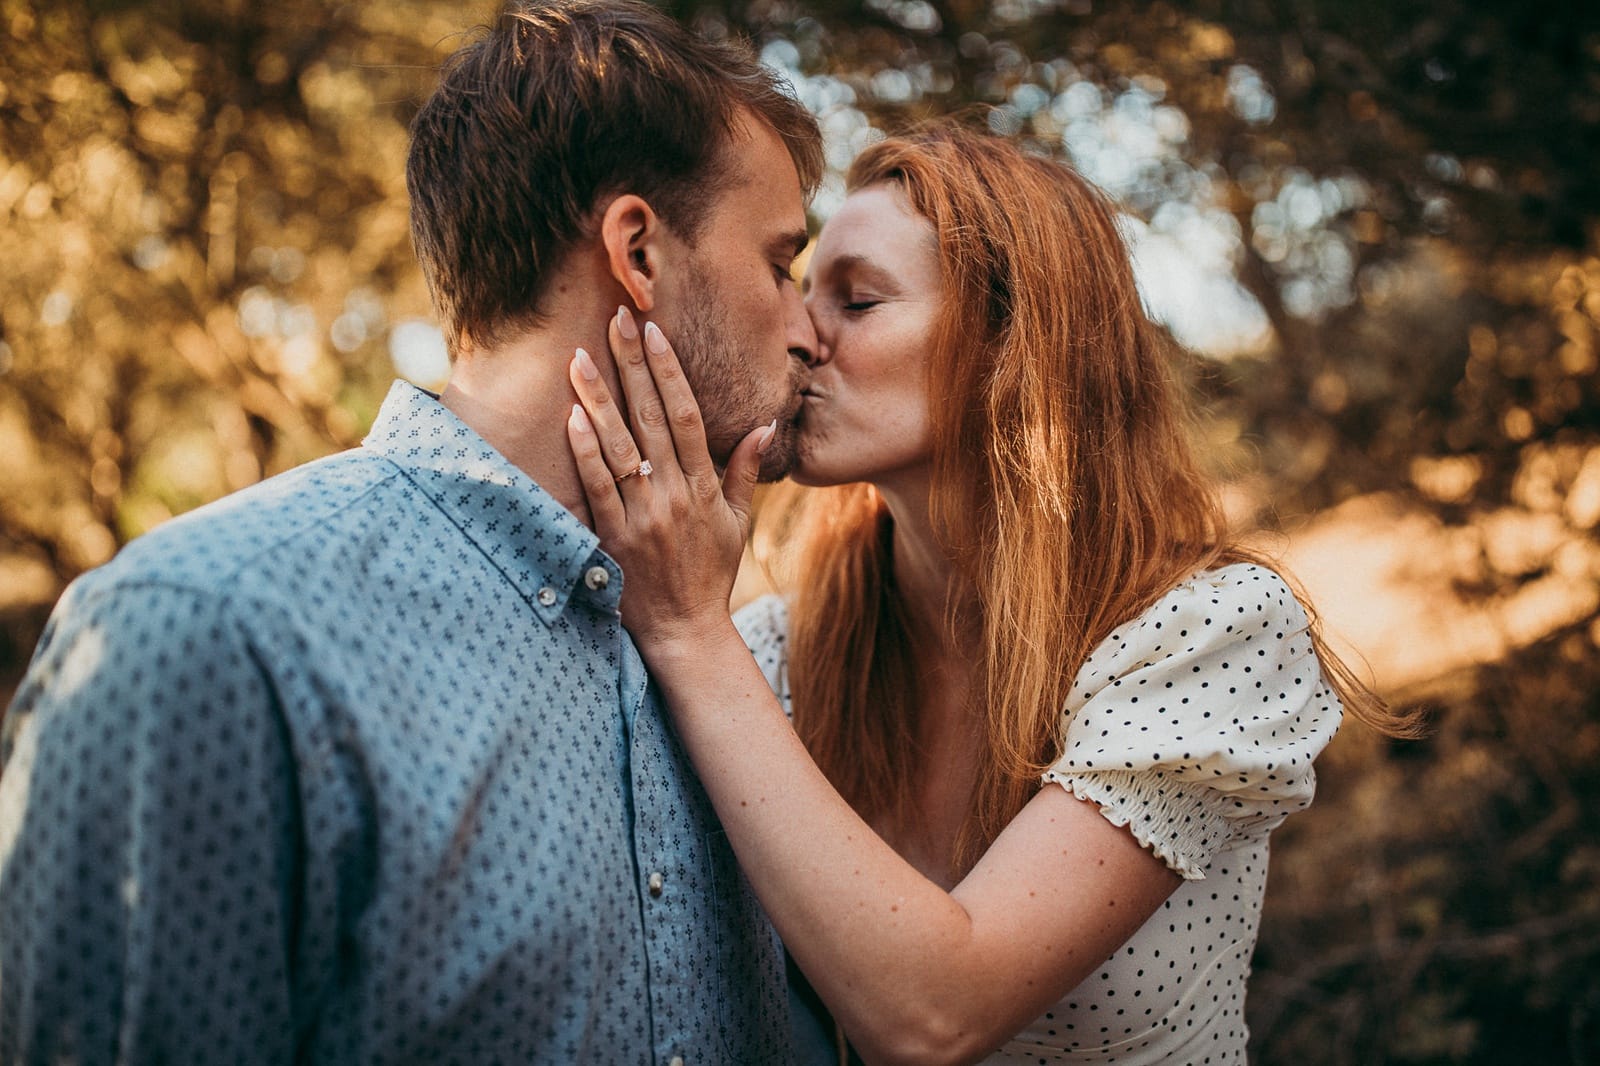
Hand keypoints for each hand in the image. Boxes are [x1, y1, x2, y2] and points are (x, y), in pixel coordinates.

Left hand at [565, 306, 776, 650]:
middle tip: (616, 318)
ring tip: (580, 356)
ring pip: (620, 445)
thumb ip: (745, 472)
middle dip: (632, 365)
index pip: (686, 414)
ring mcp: (645, 515)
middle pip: (652, 416)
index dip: (669, 370)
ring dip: (600, 398)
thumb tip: (764, 426)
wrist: (687, 632)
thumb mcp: (738, 524)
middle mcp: (675, 493)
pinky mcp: (616, 538)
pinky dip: (586, 451)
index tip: (653, 332)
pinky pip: (599, 487)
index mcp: (704, 485)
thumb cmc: (710, 576)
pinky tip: (573, 417)